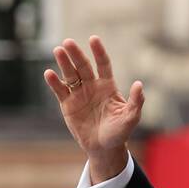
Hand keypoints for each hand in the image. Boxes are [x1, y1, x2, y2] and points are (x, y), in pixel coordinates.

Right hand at [43, 35, 143, 181]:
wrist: (104, 148)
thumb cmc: (119, 132)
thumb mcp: (130, 118)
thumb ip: (135, 102)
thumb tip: (139, 84)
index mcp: (107, 86)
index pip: (103, 64)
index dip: (98, 52)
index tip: (94, 39)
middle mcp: (91, 86)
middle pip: (83, 66)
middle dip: (76, 54)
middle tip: (69, 42)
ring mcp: (78, 94)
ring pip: (70, 74)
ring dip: (63, 63)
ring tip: (58, 51)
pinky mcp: (67, 104)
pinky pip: (60, 90)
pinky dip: (54, 82)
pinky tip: (49, 74)